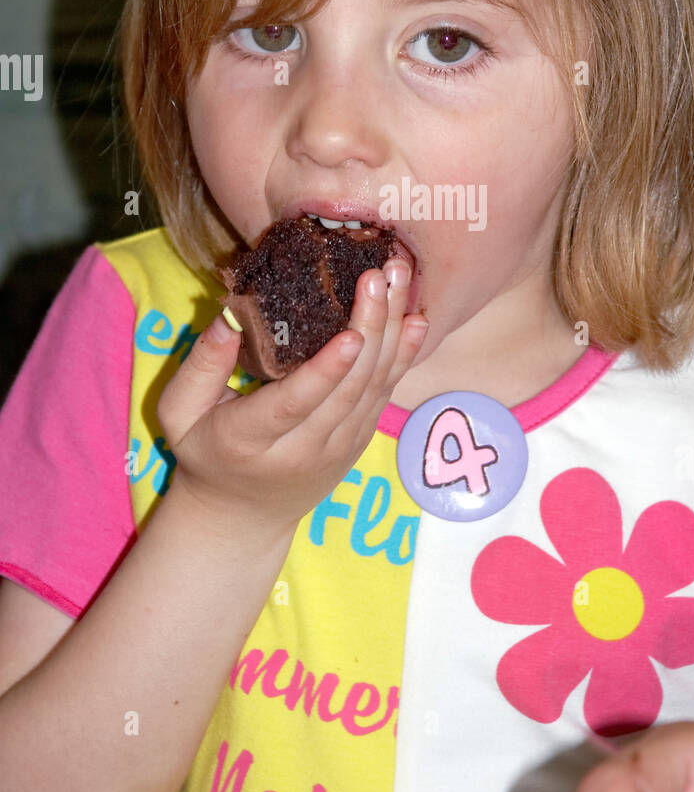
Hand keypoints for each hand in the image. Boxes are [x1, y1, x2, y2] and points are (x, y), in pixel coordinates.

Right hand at [156, 258, 427, 534]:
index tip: (351, 335)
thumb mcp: (179, 413)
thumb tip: (229, 317)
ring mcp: (338, 447)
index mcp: (250, 439)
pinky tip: (415, 319)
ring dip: (393, 331)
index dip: (326, 371)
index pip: (295, 405)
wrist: (243, 516)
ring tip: (401, 278)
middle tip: (380, 275)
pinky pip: (385, 395)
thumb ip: (200, 366)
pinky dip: (404, 356)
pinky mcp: (359, 440)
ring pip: (374, 388)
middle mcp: (303, 448)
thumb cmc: (206, 451)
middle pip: (347, 389)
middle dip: (370, 328)